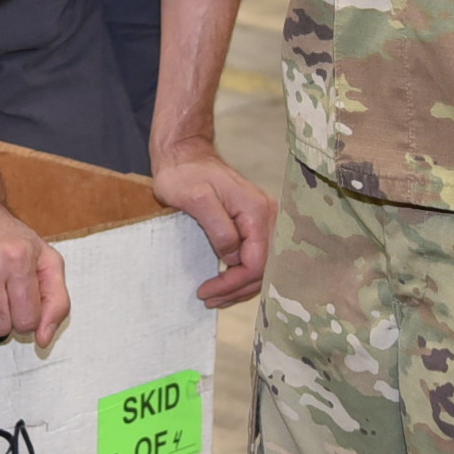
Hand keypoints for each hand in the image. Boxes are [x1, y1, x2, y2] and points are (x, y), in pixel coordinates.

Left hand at [151, 138, 273, 307]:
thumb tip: (232, 257)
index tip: (206, 291)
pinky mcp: (253, 223)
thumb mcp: (195, 199)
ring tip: (214, 298)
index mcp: (257, 211)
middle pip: (263, 268)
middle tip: (207, 299)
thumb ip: (218, 228)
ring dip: (239, 286)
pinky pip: (255, 256)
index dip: (232, 282)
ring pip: (261, 265)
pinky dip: (240, 274)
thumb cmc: (185, 174)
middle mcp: (268, 216)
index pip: (256, 262)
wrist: (185, 154)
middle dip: (236, 289)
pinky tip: (224, 283)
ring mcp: (262, 219)